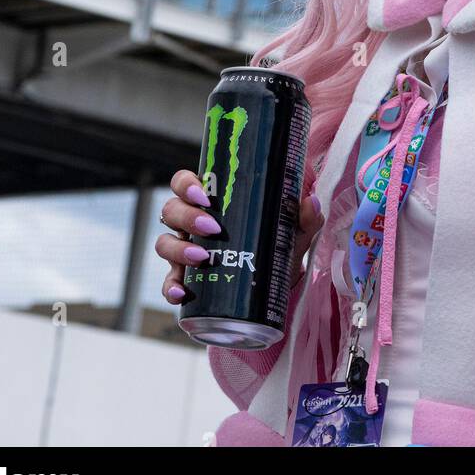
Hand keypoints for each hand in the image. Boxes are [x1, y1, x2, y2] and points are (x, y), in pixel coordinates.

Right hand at [155, 170, 324, 304]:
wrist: (277, 288)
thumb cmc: (277, 246)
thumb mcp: (294, 231)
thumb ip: (306, 216)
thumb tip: (310, 201)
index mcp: (212, 203)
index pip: (185, 182)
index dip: (186, 184)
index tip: (205, 194)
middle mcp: (191, 224)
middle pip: (171, 210)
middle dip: (186, 216)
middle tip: (212, 228)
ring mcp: (185, 252)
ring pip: (164, 243)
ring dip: (177, 250)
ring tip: (202, 259)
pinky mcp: (186, 280)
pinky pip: (168, 282)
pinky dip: (171, 287)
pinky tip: (183, 292)